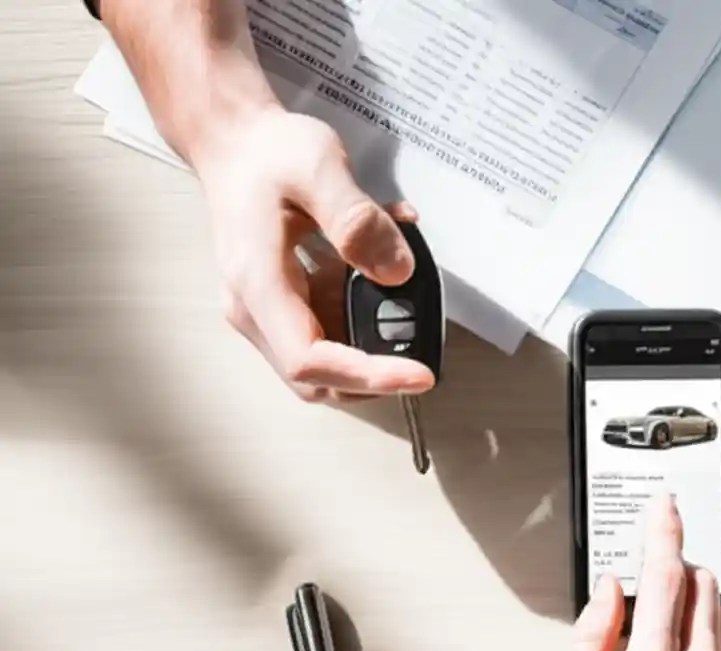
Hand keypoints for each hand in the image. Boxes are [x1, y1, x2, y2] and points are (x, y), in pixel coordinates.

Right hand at [193, 109, 435, 401]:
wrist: (234, 140)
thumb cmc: (267, 152)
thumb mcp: (318, 168)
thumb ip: (357, 220)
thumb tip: (396, 272)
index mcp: (258, 283)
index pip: (309, 358)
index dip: (366, 375)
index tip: (418, 374)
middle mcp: (254, 308)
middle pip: (315, 376)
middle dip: (372, 376)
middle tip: (423, 356)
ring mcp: (265, 307)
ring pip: (323, 358)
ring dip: (370, 344)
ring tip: (408, 305)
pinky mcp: (282, 299)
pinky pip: (326, 325)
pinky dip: (362, 313)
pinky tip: (385, 273)